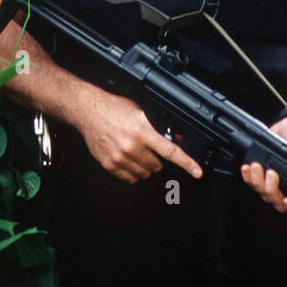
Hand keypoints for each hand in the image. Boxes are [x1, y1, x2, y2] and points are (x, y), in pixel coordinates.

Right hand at [74, 86, 203, 183]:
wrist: (88, 111)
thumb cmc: (113, 108)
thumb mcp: (139, 112)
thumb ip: (153, 127)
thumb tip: (167, 138)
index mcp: (142, 131)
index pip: (169, 151)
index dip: (186, 163)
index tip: (197, 172)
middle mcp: (131, 146)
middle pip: (156, 166)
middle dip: (157, 160)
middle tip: (148, 150)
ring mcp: (119, 157)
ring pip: (144, 174)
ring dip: (144, 167)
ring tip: (136, 152)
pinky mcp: (109, 164)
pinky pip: (129, 178)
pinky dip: (132, 172)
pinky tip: (128, 160)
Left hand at [240, 115, 286, 220]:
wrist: (286, 128)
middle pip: (277, 202)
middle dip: (272, 190)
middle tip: (271, 173)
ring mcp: (273, 183)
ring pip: (263, 193)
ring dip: (258, 182)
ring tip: (257, 166)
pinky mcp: (261, 176)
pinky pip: (252, 183)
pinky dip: (248, 177)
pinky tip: (247, 168)